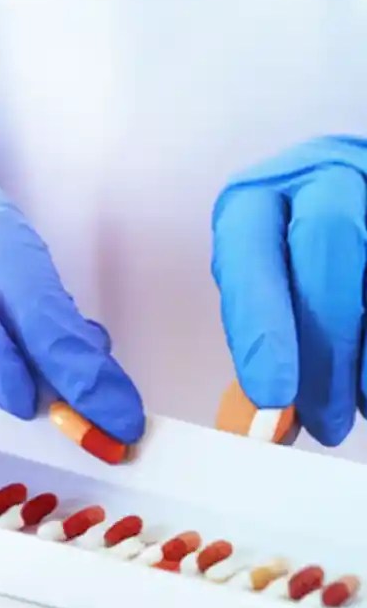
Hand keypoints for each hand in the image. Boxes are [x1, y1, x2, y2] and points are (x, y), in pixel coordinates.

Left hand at [212, 135, 366, 445]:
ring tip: (362, 409)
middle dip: (325, 342)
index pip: (251, 250)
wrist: (357, 205)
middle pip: (327, 242)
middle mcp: (321, 179)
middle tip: (324, 419)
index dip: (260, 323)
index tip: (270, 394)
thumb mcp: (266, 290)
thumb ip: (263, 344)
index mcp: (256, 200)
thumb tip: (260, 427)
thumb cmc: (298, 261)